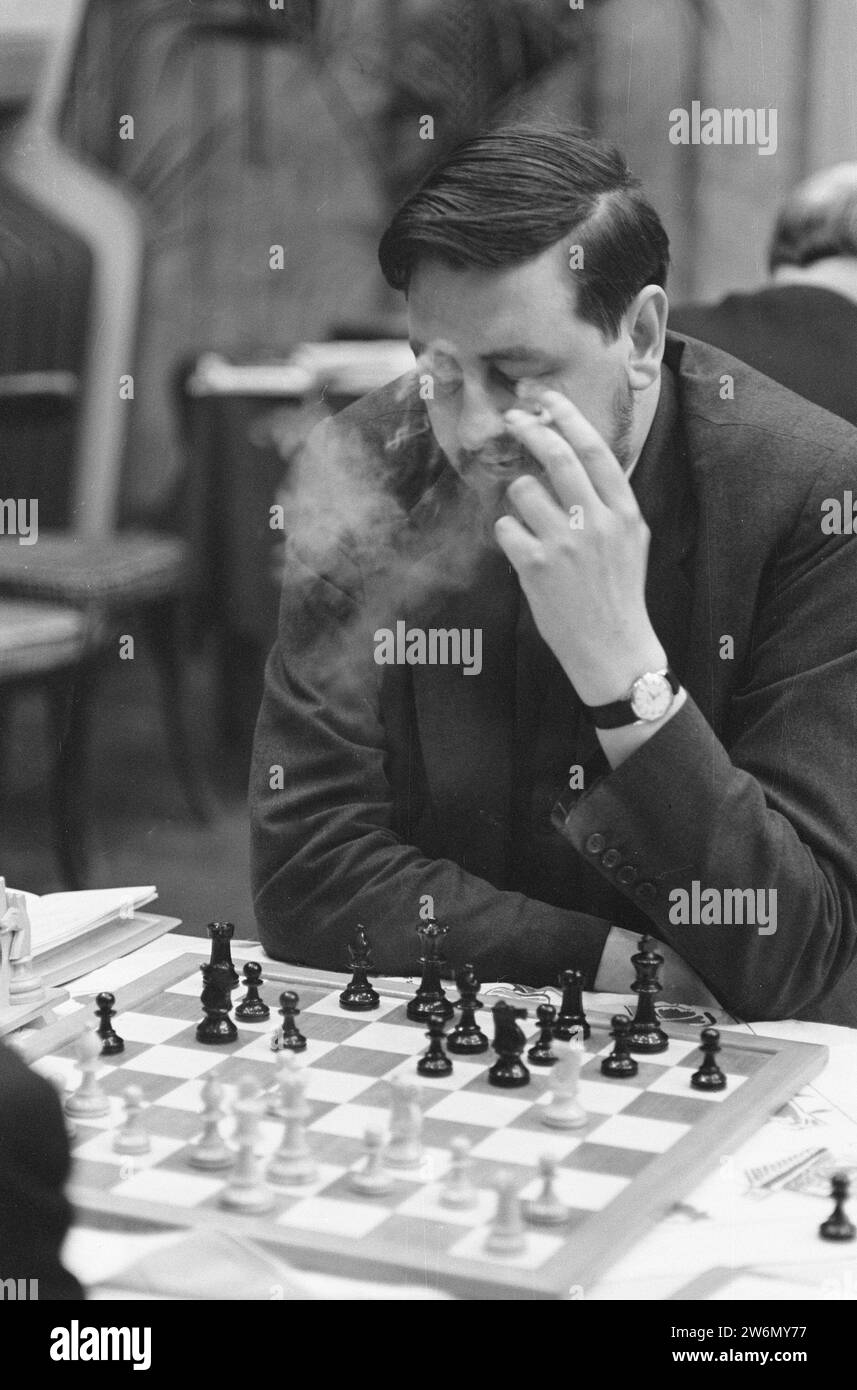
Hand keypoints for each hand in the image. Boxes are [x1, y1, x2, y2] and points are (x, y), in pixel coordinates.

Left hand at [495, 385, 664, 705]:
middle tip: (512, 418)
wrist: (614, 649)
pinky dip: (508, 534)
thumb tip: (578, 455)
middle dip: (529, 428)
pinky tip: (523, 554)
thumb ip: (610, 500)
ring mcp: (565, 542)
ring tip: (531, 524)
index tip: (546, 398)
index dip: (567, 416)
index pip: (595, 448)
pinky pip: (505, 527)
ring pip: (523, 489)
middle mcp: (597, 521)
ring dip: (518, 499)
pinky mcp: (535, 566)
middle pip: (556, 455)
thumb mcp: (632, 540)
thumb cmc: (618, 594)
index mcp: (624, 511)